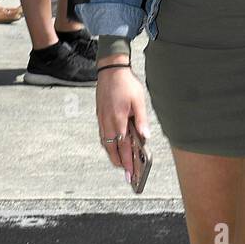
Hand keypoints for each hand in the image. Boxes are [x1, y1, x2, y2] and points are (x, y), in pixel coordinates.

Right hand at [96, 67, 149, 182]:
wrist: (110, 70)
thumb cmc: (125, 83)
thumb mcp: (138, 101)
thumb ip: (141, 120)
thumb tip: (145, 136)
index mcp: (118, 120)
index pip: (123, 147)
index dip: (127, 162)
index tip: (130, 173)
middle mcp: (107, 122)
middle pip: (112, 149)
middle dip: (119, 162)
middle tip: (127, 172)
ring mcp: (102, 119)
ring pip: (106, 143)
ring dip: (113, 154)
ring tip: (121, 162)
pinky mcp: (100, 116)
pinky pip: (103, 135)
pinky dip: (108, 144)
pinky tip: (114, 146)